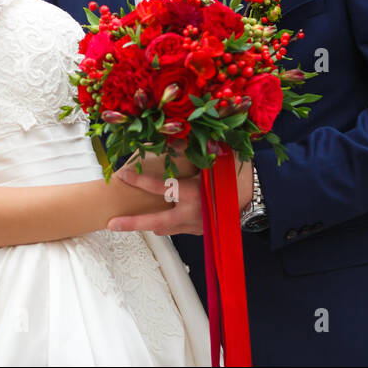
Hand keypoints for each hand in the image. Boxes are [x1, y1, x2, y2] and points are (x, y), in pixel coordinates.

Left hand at [106, 153, 253, 233]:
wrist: (255, 197)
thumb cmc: (233, 175)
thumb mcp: (213, 160)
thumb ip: (191, 151)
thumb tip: (171, 136)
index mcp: (192, 192)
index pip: (159, 186)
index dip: (138, 179)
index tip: (122, 174)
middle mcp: (191, 212)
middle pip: (154, 220)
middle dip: (132, 223)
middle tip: (112, 223)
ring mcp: (195, 225)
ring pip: (165, 228)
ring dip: (149, 224)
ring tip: (129, 222)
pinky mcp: (200, 231)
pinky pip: (178, 229)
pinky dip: (168, 225)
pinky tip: (161, 222)